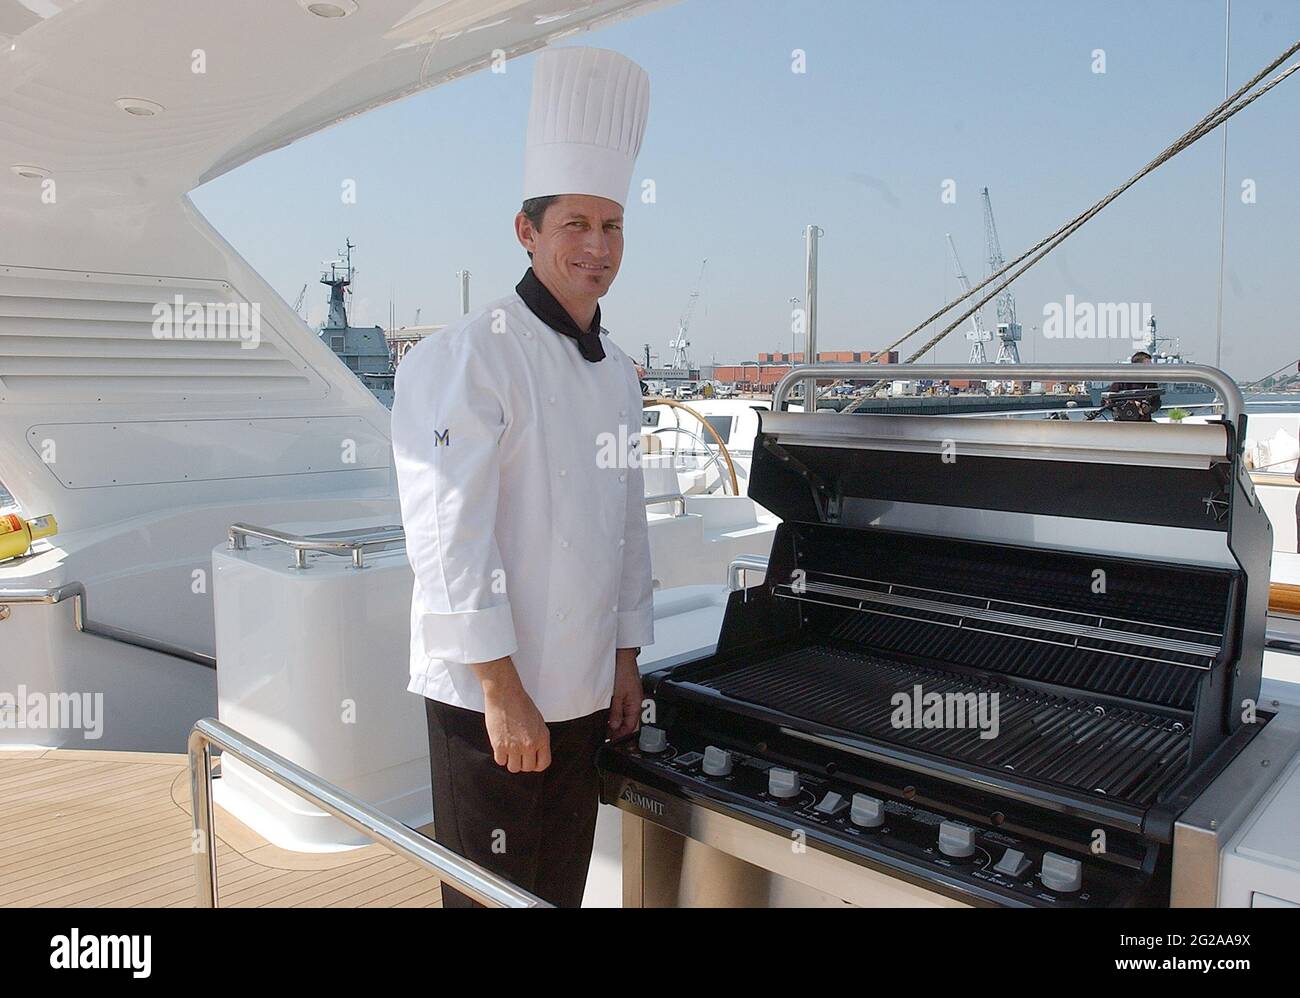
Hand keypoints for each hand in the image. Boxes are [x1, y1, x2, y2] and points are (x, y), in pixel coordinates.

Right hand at [473, 657, 550, 771]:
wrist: (505, 694)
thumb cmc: (520, 703)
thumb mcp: (538, 721)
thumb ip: (538, 738)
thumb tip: (535, 752)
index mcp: (542, 738)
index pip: (543, 763)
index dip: (536, 765)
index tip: (531, 761)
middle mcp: (529, 744)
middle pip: (527, 768)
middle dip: (522, 762)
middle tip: (518, 754)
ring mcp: (514, 746)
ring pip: (513, 768)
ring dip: (511, 760)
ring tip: (509, 749)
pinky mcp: (499, 745)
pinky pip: (500, 761)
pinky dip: (500, 756)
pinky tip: (501, 746)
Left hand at [608, 648, 642, 739]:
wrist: (622, 655)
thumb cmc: (622, 670)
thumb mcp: (616, 695)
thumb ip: (616, 712)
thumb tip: (615, 727)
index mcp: (636, 703)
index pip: (631, 726)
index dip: (622, 736)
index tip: (612, 742)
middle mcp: (634, 701)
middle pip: (629, 722)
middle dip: (619, 731)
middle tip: (608, 738)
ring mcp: (630, 696)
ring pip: (625, 715)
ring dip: (616, 722)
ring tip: (606, 729)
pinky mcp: (624, 691)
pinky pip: (622, 707)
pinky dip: (615, 713)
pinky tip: (607, 715)